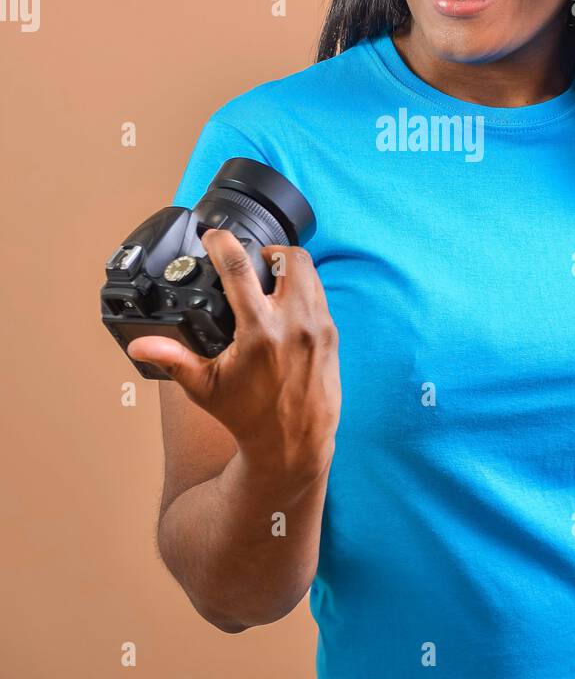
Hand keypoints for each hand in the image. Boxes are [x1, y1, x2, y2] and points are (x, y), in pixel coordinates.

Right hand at [126, 230, 340, 472]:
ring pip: (308, 271)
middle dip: (267, 251)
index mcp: (259, 332)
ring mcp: (317, 326)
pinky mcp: (331, 334)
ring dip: (287, 267)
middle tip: (249, 263)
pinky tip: (284, 304)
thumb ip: (173, 359)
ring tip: (266, 280)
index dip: (222, 243)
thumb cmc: (248, 417)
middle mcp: (294, 323)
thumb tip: (140, 344)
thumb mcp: (205, 388)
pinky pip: (319, 294)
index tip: (212, 235)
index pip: (239, 269)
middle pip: (288, 257)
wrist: (295, 443)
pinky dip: (301, 288)